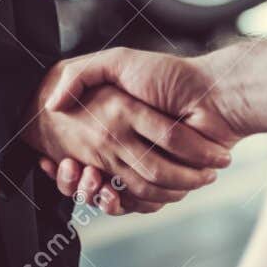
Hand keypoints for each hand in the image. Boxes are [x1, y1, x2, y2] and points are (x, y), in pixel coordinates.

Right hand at [23, 65, 230, 206]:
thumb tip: (52, 103)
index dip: (64, 162)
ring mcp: (148, 165)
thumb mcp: (118, 62)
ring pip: (112, 194)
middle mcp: (130, 146)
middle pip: (93, 177)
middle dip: (77, 182)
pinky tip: (110, 195)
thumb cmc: (169, 74)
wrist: (216, 94)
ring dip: (95, 195)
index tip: (50, 162)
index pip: (80, 151)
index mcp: (118, 123)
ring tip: (88, 181)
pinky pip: (139, 202)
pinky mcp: (167, 181)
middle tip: (71, 171)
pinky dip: (125, 204)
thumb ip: (83, 73)